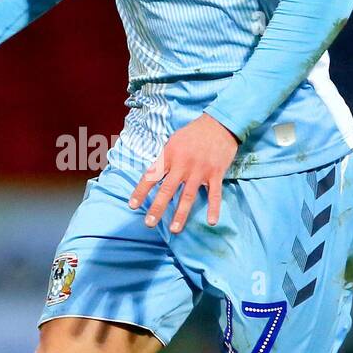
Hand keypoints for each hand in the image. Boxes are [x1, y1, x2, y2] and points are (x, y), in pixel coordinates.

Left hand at [128, 113, 239, 232]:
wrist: (219, 123)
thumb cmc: (193, 133)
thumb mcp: (173, 141)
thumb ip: (165, 159)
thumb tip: (154, 175)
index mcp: (169, 155)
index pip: (152, 176)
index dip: (141, 191)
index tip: (133, 205)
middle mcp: (183, 164)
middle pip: (167, 189)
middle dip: (157, 207)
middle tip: (149, 223)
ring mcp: (200, 170)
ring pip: (188, 195)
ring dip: (181, 213)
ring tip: (174, 229)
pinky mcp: (216, 173)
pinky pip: (215, 194)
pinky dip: (214, 208)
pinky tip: (212, 221)